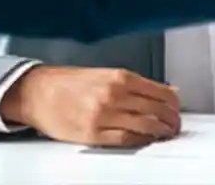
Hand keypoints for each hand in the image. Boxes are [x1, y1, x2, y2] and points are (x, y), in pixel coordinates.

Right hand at [0, 65, 179, 146]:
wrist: (37, 92)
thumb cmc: (67, 83)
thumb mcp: (105, 74)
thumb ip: (135, 84)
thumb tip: (165, 90)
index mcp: (120, 77)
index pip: (161, 92)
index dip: (174, 105)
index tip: (177, 110)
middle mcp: (114, 94)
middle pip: (156, 110)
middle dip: (171, 120)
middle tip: (175, 125)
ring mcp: (104, 115)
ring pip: (145, 125)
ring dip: (160, 132)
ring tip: (165, 134)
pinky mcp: (93, 133)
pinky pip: (126, 139)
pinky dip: (140, 140)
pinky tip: (146, 140)